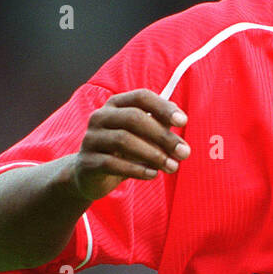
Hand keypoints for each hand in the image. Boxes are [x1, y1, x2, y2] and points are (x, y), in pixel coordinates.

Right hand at [71, 89, 189, 200]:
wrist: (91, 176)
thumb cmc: (123, 152)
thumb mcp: (143, 137)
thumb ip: (160, 126)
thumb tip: (179, 117)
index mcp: (116, 105)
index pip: (141, 97)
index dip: (163, 107)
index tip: (183, 121)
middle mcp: (100, 117)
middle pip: (134, 118)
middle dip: (163, 136)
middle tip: (184, 152)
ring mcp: (91, 139)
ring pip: (124, 140)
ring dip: (153, 155)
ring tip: (172, 167)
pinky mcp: (88, 162)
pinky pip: (113, 163)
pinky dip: (137, 169)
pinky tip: (153, 174)